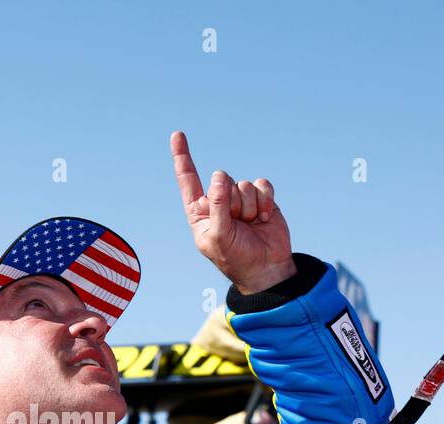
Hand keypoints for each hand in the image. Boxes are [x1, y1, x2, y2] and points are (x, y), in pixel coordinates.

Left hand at [171, 130, 295, 293]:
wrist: (266, 268)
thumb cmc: (236, 257)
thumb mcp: (219, 235)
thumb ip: (217, 205)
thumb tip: (219, 176)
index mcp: (200, 211)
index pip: (188, 180)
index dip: (182, 157)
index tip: (177, 135)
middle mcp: (218, 201)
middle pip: (222, 181)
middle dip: (233, 203)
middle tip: (237, 225)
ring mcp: (239, 199)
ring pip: (243, 184)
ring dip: (250, 207)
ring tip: (251, 225)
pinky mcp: (260, 197)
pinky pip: (261, 184)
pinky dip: (265, 201)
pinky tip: (264, 218)